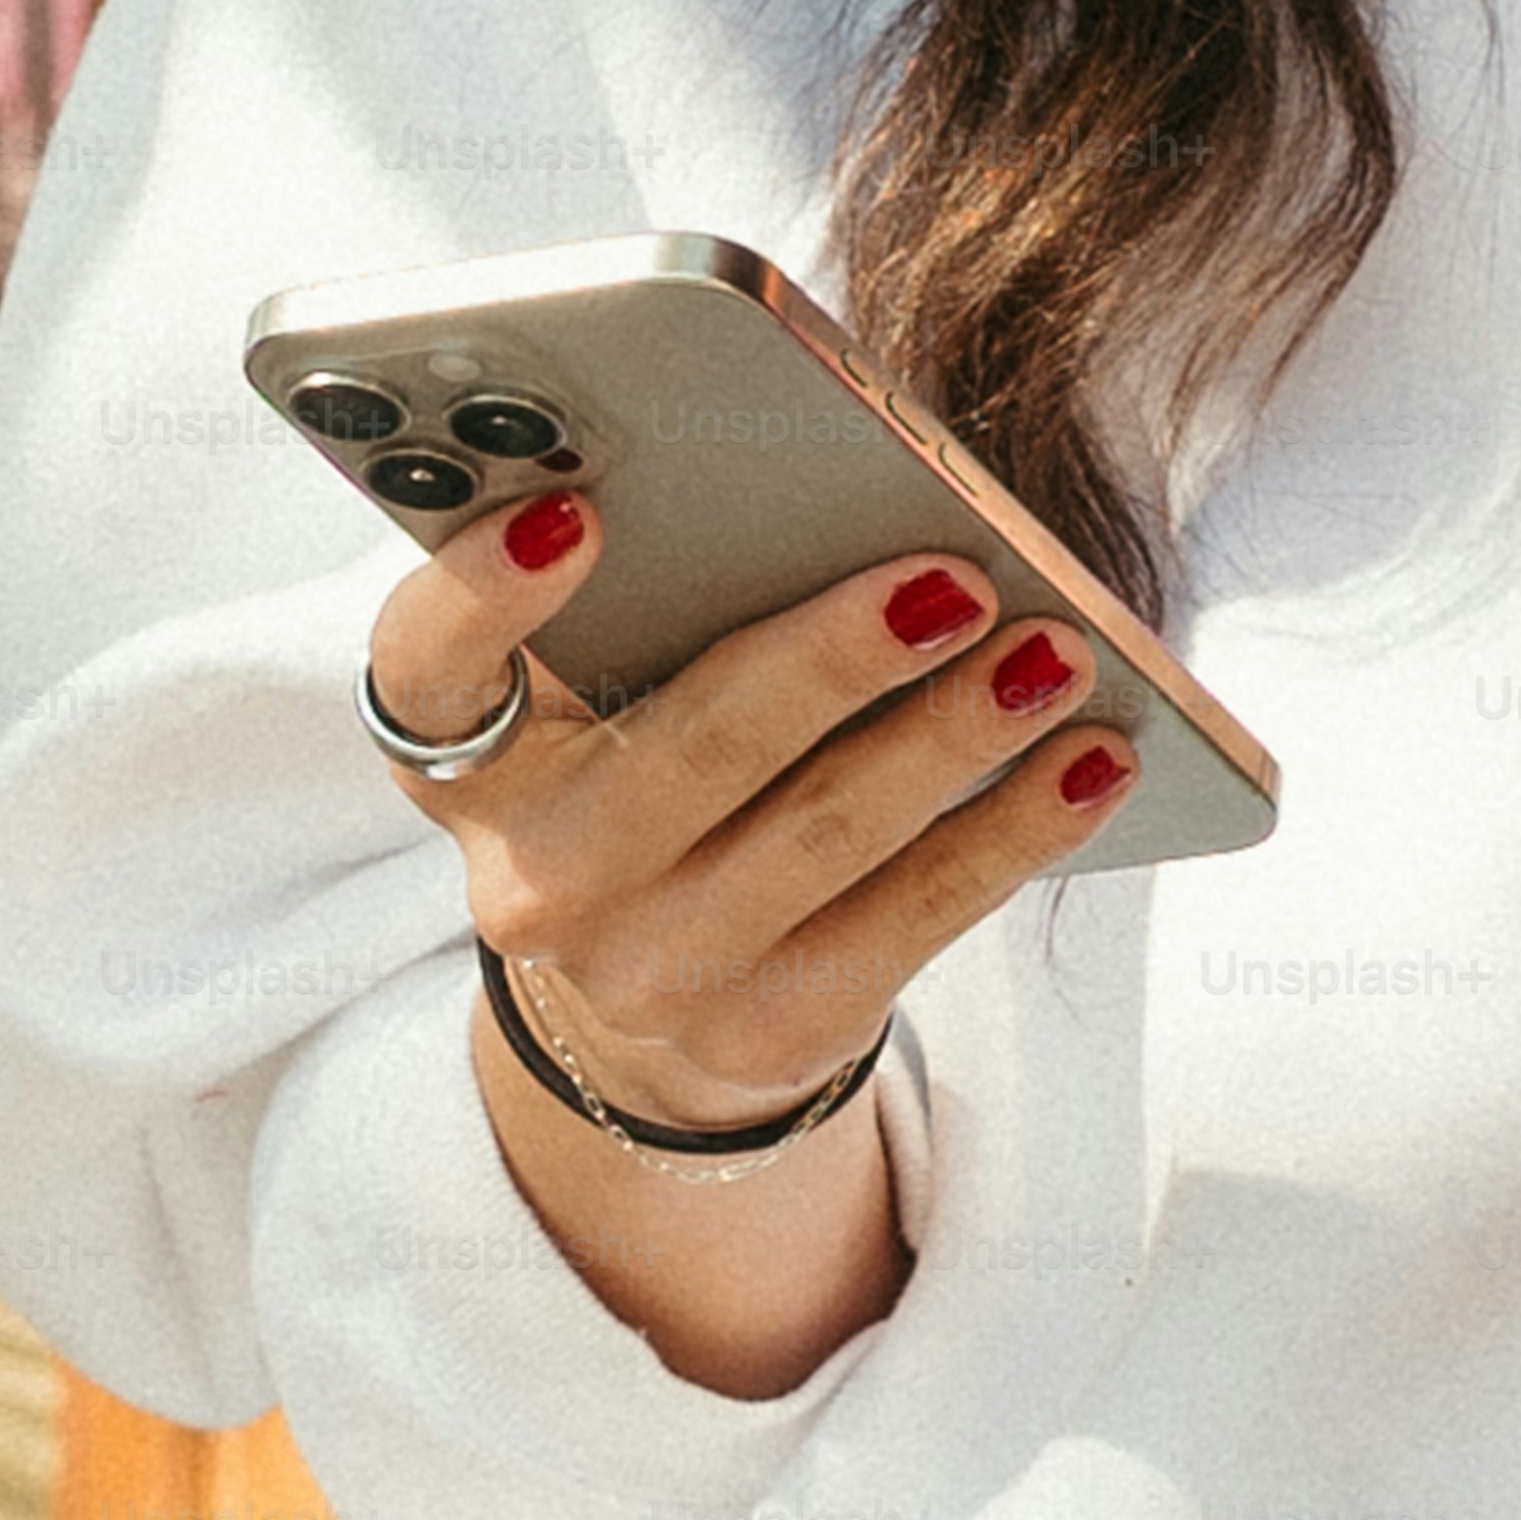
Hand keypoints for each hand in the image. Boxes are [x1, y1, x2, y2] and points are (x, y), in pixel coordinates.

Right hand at [367, 497, 1137, 1125]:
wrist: (671, 985)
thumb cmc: (661, 751)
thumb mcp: (619, 670)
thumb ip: (668, 578)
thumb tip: (842, 484)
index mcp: (463, 748)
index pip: (426, 662)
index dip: (483, 593)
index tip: (575, 513)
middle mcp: (529, 877)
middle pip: (679, 757)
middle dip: (827, 663)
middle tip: (952, 578)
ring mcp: (644, 973)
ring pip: (819, 840)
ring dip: (954, 740)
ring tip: (1056, 653)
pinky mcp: (765, 1035)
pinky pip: (911, 922)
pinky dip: (1013, 833)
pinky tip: (1093, 762)